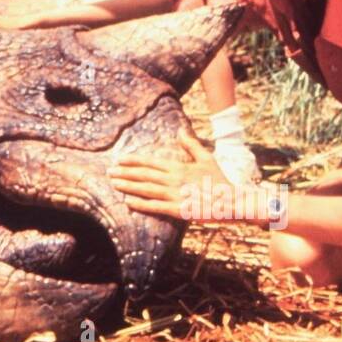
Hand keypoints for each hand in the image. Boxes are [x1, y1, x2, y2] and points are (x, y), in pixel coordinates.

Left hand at [109, 128, 256, 221]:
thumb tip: (180, 131)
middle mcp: (174, 179)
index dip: (134, 161)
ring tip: (114, 184)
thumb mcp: (206, 158)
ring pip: (146, 189)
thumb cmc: (219, 180)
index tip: (120, 159)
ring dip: (128, 186)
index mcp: (179, 167)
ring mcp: (175, 195)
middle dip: (125, 173)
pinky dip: (141, 204)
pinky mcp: (178, 210)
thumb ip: (191, 145)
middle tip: (109, 172)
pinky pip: (155, 207)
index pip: (151, 162)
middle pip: (144, 175)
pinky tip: (128, 203)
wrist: (232, 202)